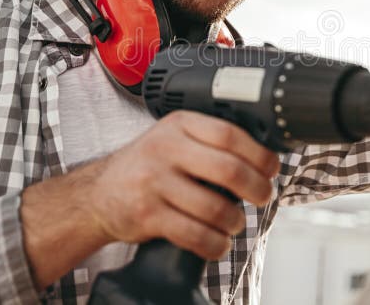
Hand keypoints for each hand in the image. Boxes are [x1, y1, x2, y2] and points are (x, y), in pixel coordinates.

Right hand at [87, 110, 279, 258]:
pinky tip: (218, 242)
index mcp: (178, 124)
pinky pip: (195, 234)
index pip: (229, 134)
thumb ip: (208, 140)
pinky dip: (215, 244)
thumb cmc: (147, 165)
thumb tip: (262, 158)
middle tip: (263, 196)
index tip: (271, 168)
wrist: (98, 193)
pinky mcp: (147, 215)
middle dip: (257, 188)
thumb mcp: (173, 137)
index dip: (259, 154)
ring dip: (235, 221)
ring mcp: (154, 182)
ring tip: (234, 222)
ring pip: (215, 207)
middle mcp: (165, 149)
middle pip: (228, 169)